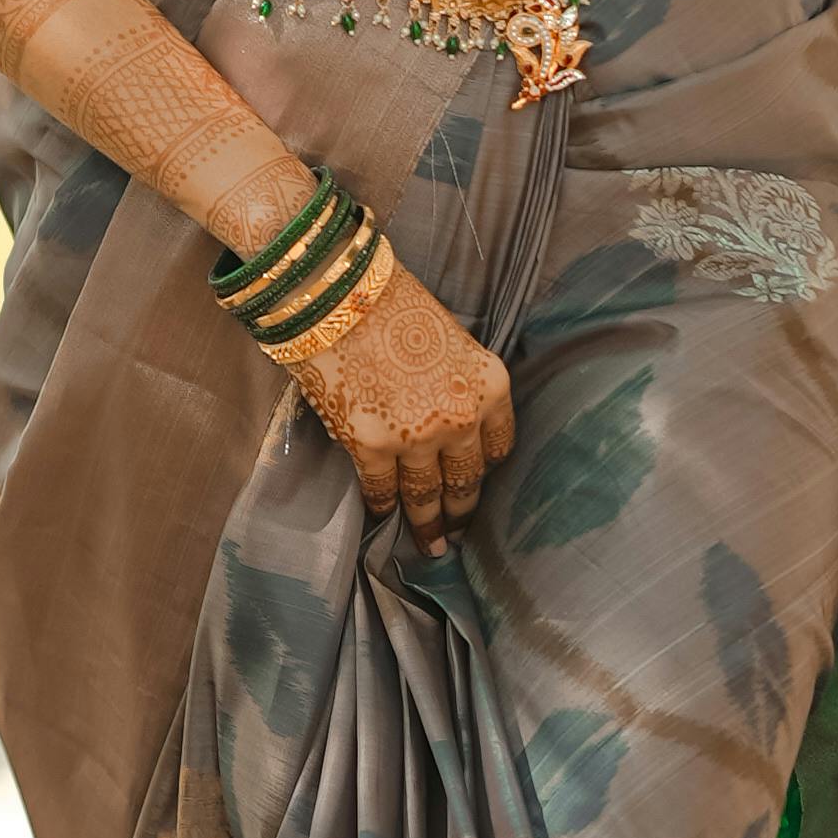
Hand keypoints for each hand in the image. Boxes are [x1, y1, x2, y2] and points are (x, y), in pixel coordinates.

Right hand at [283, 256, 517, 540]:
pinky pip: (382, 489)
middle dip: (461, 509)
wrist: (338, 292)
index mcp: (489, 387)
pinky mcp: (374, 446)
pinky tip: (381, 517)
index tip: (475, 479)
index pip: (499, 446)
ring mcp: (419, 437)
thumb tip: (438, 411)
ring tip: (429, 546)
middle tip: (456, 532)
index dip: (484, 466)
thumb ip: (452, 383)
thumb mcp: (446, 339)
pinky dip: (381, 506)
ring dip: (427, 524)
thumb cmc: (388, 302)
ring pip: (427, 495)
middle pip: (467, 479)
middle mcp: (463, 419)